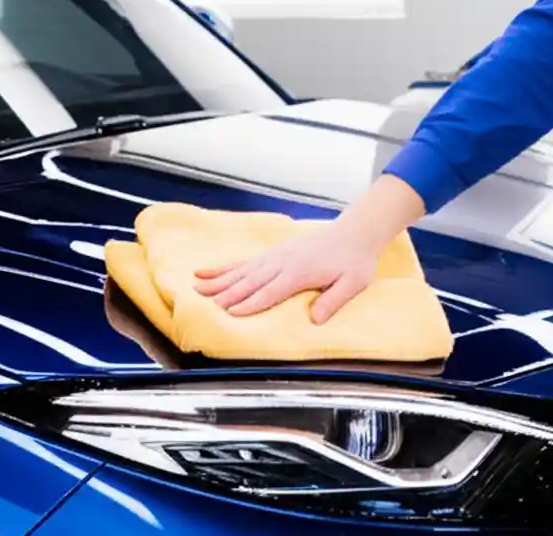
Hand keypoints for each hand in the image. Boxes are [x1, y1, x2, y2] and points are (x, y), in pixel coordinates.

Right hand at [196, 223, 383, 323]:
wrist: (354, 233)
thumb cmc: (355, 261)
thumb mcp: (353, 283)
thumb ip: (333, 300)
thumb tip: (316, 320)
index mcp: (300, 272)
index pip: (271, 291)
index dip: (251, 303)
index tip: (231, 312)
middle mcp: (283, 263)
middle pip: (250, 281)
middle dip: (228, 293)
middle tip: (206, 304)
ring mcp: (275, 256)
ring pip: (242, 270)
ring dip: (219, 280)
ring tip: (197, 287)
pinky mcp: (272, 253)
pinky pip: (245, 262)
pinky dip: (225, 268)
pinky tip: (208, 272)